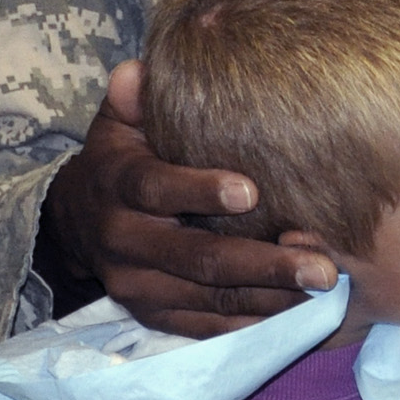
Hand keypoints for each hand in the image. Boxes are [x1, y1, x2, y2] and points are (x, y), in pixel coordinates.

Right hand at [40, 60, 337, 337]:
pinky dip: (251, 324)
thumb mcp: (119, 122)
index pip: (155, 188)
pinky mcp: (153, 316)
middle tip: (320, 265)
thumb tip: (137, 72)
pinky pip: (205, 327)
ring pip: (208, 299)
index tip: (251, 192)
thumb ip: (133, 99)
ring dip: (268, 296)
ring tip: (321, 287)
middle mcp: (124, 242)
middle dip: (261, 263)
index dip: (199, 191)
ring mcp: (138, 286)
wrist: (78, 223)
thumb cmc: (122, 158)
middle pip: (195, 258)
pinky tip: (297, 313)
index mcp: (117, 184)